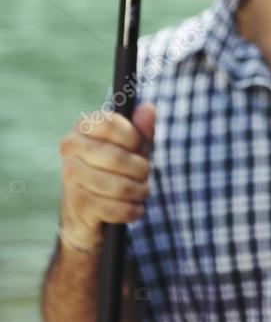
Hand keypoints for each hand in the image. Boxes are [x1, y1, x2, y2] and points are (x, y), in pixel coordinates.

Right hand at [58, 103, 155, 253]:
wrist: (86, 212)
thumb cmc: (114, 169)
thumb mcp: (131, 147)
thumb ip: (141, 128)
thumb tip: (148, 109)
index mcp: (83, 126)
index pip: (110, 124)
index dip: (133, 137)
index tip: (140, 147)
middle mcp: (71, 147)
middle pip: (117, 157)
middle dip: (140, 169)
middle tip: (145, 174)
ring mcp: (70, 176)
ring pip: (119, 186)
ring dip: (138, 191)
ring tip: (141, 191)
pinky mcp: (76, 204)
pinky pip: (115, 208)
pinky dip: (131, 210)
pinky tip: (134, 208)